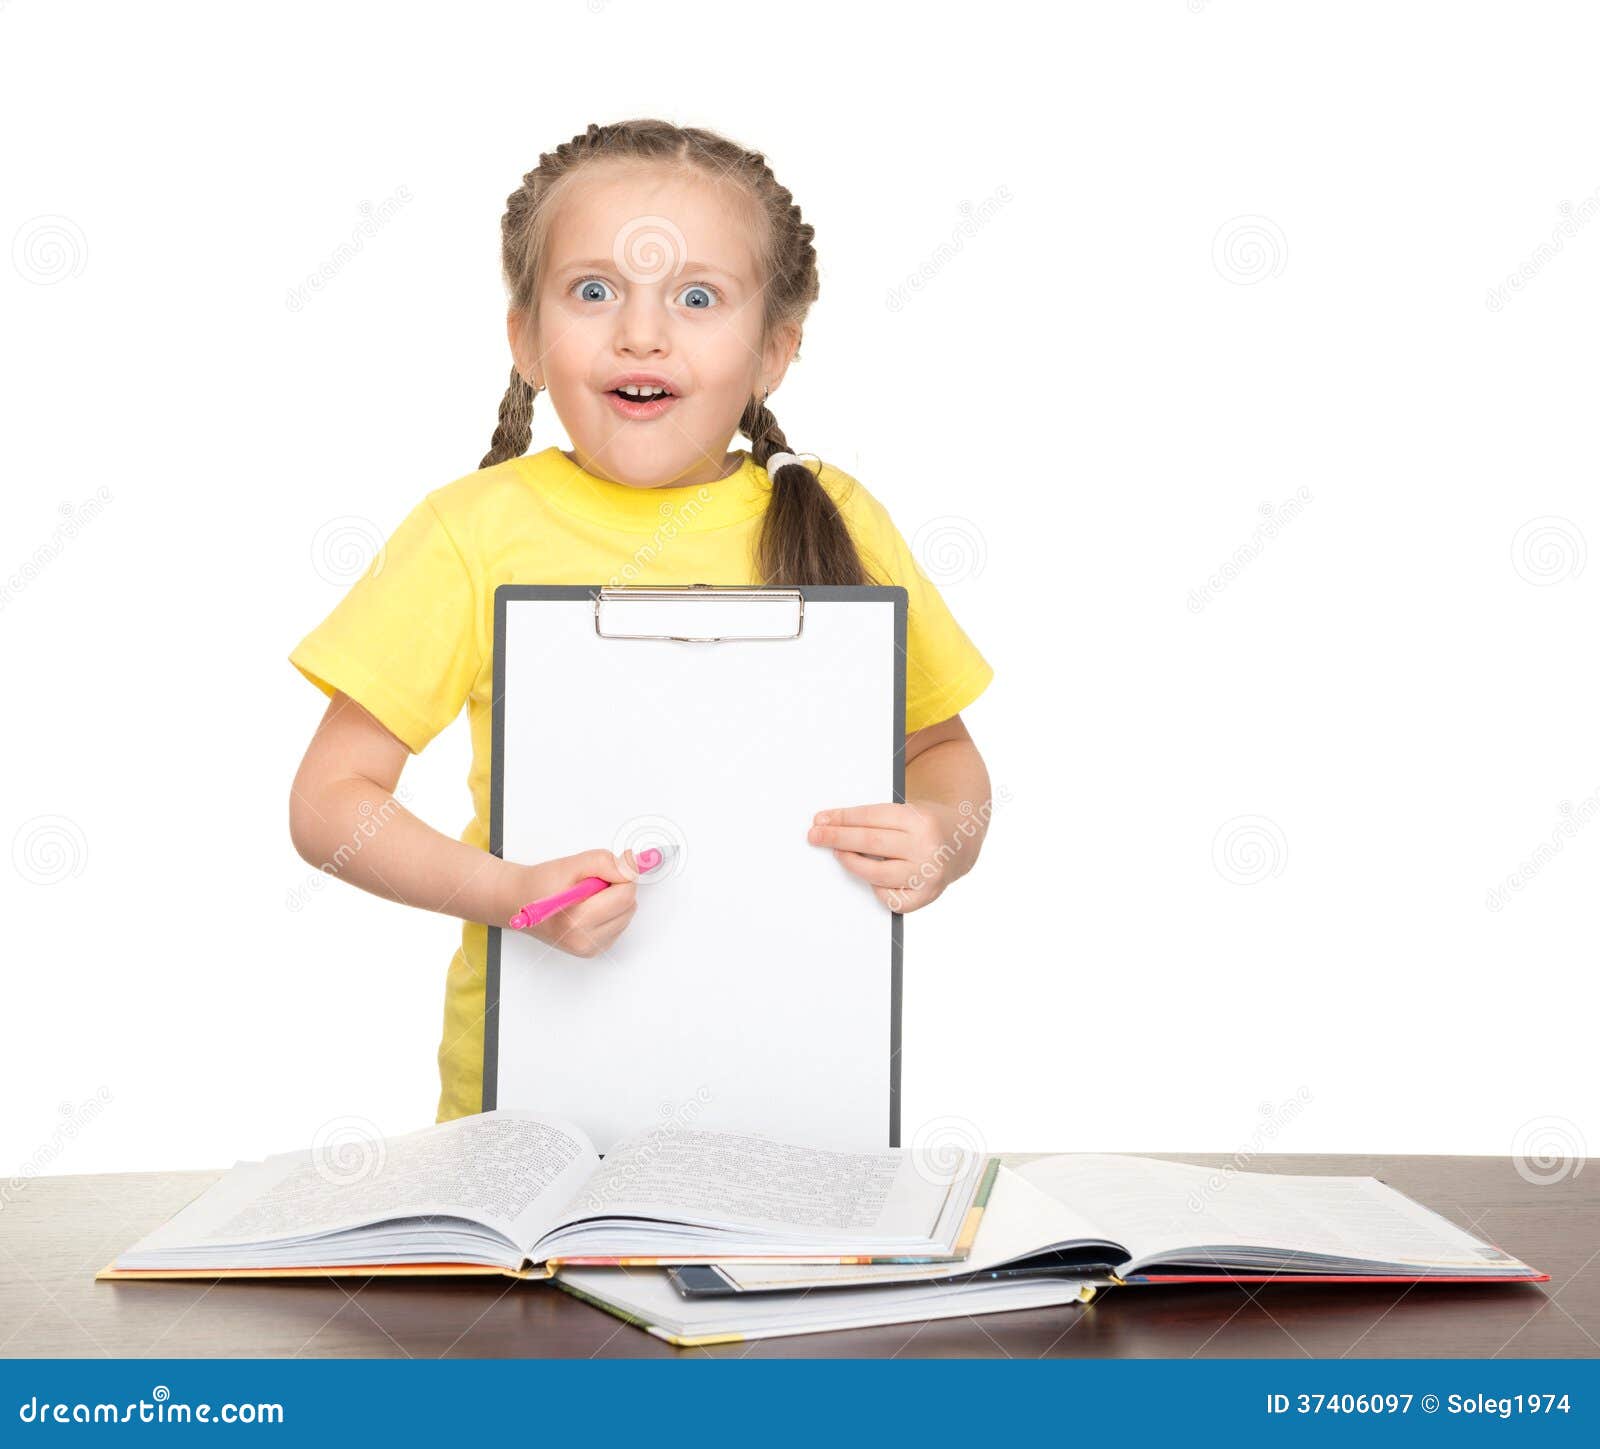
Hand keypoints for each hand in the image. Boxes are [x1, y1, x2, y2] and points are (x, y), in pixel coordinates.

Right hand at [498, 847, 641, 958]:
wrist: (519, 901)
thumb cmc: (541, 884)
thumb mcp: (572, 864)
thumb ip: (605, 862)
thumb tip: (632, 864)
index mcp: (577, 922)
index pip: (625, 894)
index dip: (620, 874)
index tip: (606, 867)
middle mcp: (585, 941)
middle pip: (629, 905)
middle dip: (617, 886)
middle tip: (591, 881)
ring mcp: (591, 948)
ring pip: (627, 914)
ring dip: (614, 899)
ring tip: (586, 895)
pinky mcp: (595, 949)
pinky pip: (619, 923)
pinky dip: (610, 911)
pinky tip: (588, 906)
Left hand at [806, 800, 963, 912]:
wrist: (962, 841)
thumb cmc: (927, 824)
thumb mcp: (909, 808)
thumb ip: (876, 817)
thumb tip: (832, 824)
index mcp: (921, 819)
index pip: (871, 817)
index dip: (842, 819)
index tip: (821, 820)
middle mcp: (926, 847)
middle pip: (870, 843)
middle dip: (838, 838)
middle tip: (815, 836)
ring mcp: (927, 874)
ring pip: (876, 874)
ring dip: (851, 863)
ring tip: (840, 854)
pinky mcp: (926, 895)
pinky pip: (891, 899)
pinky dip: (877, 889)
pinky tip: (871, 878)